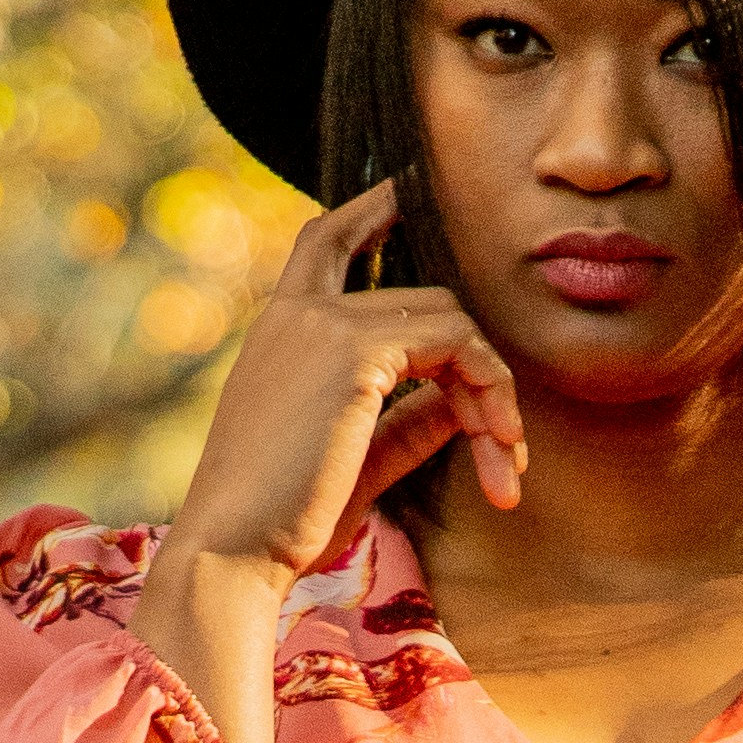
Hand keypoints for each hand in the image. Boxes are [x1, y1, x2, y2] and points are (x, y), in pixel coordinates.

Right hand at [156, 184, 524, 585]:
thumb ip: (406, 425)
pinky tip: (495, 446)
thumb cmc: (283, 524)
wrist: (233, 553)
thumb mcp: (355, 464)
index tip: (408, 189)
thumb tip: (458, 404)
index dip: (371, 211)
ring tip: (508, 465)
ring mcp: (323, 324)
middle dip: (478, 366)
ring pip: (450, 320)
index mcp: (282, 333)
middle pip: (423, 296)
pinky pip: (454, 342)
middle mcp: (298, 314)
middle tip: (507, 443)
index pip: (328, 242)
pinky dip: (488, 391)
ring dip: (493, 392)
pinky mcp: (353, 351)